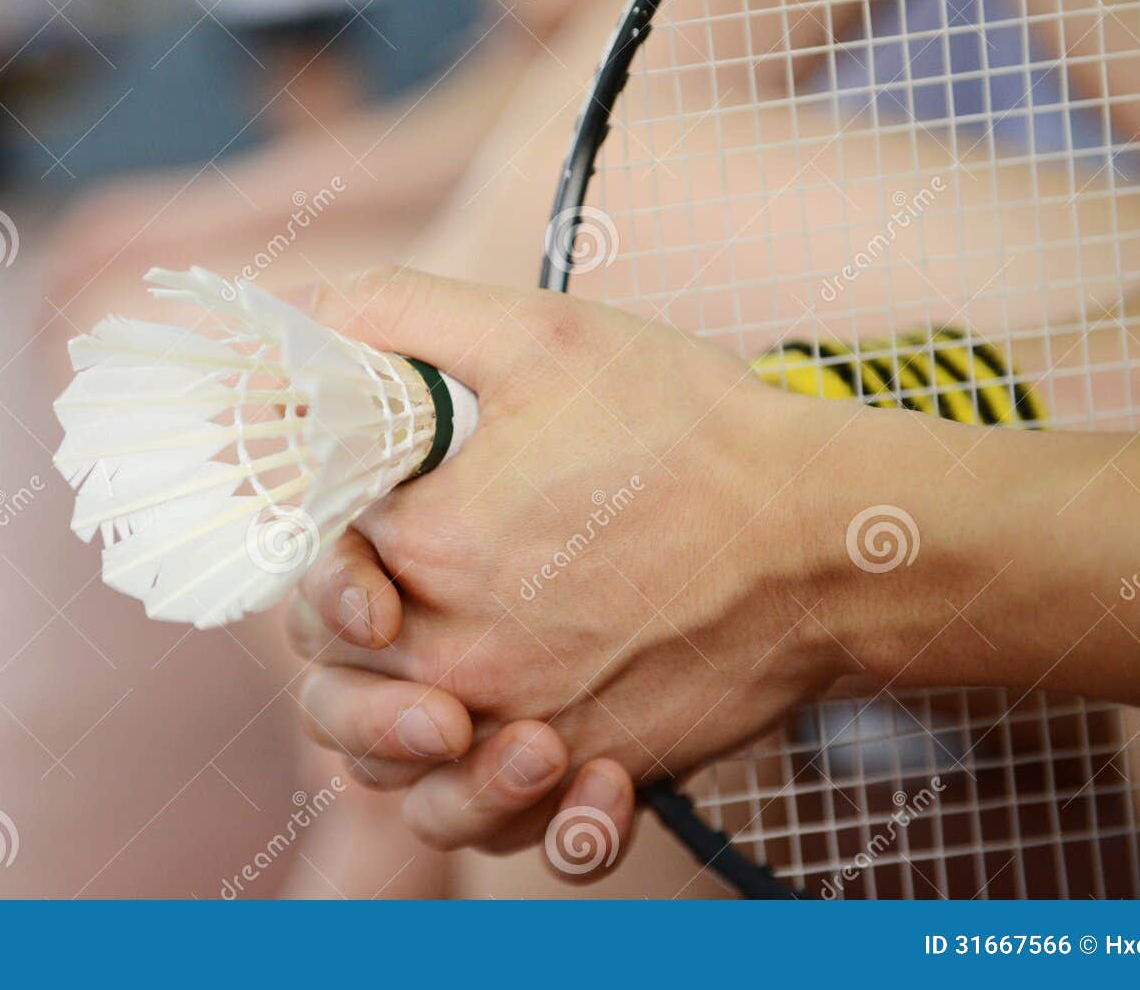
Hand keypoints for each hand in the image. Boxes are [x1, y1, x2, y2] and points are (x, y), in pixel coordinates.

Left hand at [284, 266, 863, 874]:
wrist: (831, 537)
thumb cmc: (692, 432)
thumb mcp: (541, 334)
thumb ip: (404, 314)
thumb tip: (309, 308)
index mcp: (430, 550)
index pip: (308, 571)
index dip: (323, 542)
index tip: (372, 515)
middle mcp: (464, 660)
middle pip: (336, 685)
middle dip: (346, 636)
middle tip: (392, 591)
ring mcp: (532, 729)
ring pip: (404, 778)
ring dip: (404, 738)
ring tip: (449, 679)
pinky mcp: (598, 770)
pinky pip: (507, 830)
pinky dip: (500, 808)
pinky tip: (533, 755)